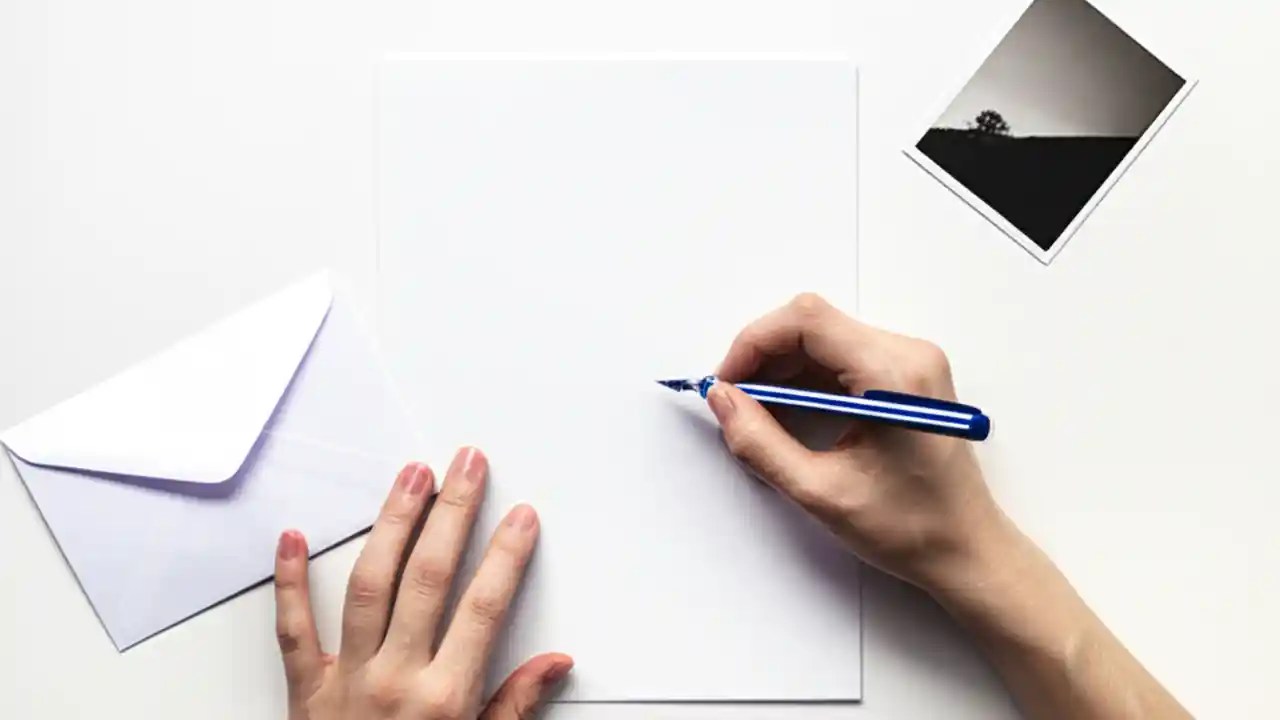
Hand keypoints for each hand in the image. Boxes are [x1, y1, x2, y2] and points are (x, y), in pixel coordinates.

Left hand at [272, 448, 571, 719]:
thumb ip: (513, 707)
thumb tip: (553, 664)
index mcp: (443, 701)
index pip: (484, 608)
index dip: (507, 556)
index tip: (522, 518)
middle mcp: (393, 681)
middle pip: (430, 578)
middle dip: (454, 512)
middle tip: (468, 465)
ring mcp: (345, 680)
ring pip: (369, 584)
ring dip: (392, 523)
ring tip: (410, 477)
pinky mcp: (305, 689)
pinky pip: (292, 628)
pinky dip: (288, 580)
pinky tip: (292, 538)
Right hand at [708, 294, 1009, 594]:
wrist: (969, 550)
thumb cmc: (910, 529)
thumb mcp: (821, 492)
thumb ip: (760, 442)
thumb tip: (722, 400)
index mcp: (894, 376)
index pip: (807, 322)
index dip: (754, 343)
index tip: (725, 384)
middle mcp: (908, 354)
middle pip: (813, 324)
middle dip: (763, 357)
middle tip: (734, 402)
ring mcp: (911, 362)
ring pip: (824, 337)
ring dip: (782, 368)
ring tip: (758, 415)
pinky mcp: (907, 376)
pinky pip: (843, 356)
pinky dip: (807, 378)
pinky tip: (789, 415)